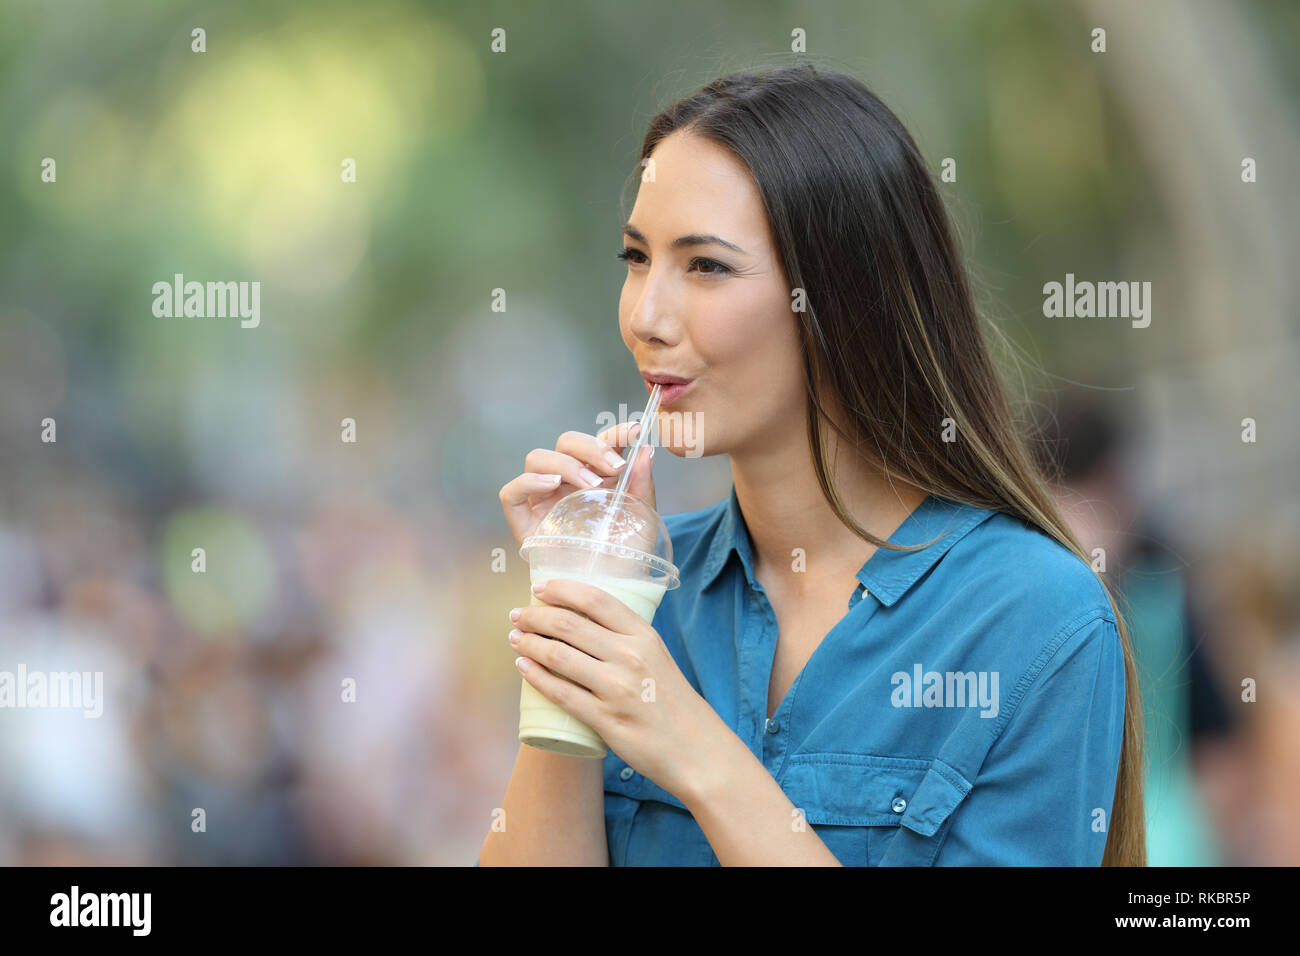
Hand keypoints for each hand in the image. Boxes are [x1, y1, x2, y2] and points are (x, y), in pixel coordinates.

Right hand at [499, 421, 656, 549]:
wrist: (609, 592)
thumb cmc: (626, 557)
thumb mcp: (643, 519)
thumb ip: (643, 484)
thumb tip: (645, 449)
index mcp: (596, 476)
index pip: (598, 442)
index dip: (613, 433)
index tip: (633, 432)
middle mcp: (567, 483)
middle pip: (565, 443)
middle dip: (590, 447)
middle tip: (614, 466)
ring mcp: (543, 500)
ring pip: (538, 458)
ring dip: (567, 464)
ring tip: (591, 484)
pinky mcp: (524, 522)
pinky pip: (510, 493)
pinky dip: (527, 482)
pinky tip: (552, 485)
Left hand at [509, 577, 725, 802]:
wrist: (696, 749)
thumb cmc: (673, 701)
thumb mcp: (658, 657)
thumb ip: (627, 639)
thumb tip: (583, 622)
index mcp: (644, 636)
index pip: (596, 600)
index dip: (562, 589)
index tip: (539, 588)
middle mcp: (630, 656)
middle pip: (569, 624)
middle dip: (535, 615)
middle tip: (518, 614)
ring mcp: (617, 688)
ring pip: (559, 656)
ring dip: (529, 643)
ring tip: (516, 638)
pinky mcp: (606, 719)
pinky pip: (561, 693)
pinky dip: (536, 677)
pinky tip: (523, 667)